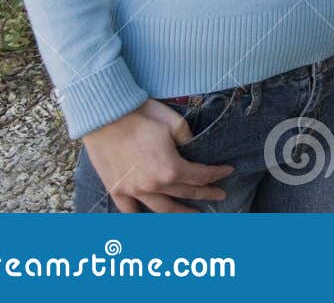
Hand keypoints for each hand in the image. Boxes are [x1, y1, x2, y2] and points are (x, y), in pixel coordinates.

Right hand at [79, 99, 233, 212]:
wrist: (105, 116)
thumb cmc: (141, 115)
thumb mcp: (175, 123)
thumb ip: (188, 139)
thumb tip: (191, 147)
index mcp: (171, 168)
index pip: (201, 176)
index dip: (217, 174)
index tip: (228, 171)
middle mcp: (154, 185)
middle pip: (186, 193)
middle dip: (205, 194)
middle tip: (219, 196)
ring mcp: (134, 190)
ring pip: (162, 208)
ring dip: (180, 213)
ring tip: (194, 215)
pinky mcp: (116, 190)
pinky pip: (130, 210)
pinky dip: (140, 216)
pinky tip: (149, 218)